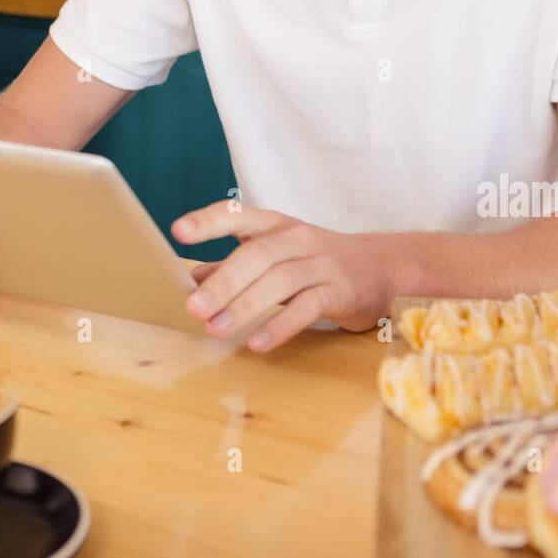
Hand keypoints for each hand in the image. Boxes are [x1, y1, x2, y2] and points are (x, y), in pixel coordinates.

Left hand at [171, 201, 392, 351]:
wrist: (379, 269)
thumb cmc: (314, 261)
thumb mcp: (274, 255)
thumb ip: (233, 266)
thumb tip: (189, 282)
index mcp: (274, 225)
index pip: (238, 215)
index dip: (208, 221)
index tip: (178, 231)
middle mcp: (296, 238)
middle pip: (256, 255)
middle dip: (223, 282)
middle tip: (193, 307)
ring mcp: (320, 263)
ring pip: (279, 281)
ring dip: (244, 306)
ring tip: (215, 329)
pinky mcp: (339, 291)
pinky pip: (307, 307)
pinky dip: (281, 326)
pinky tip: (258, 343)